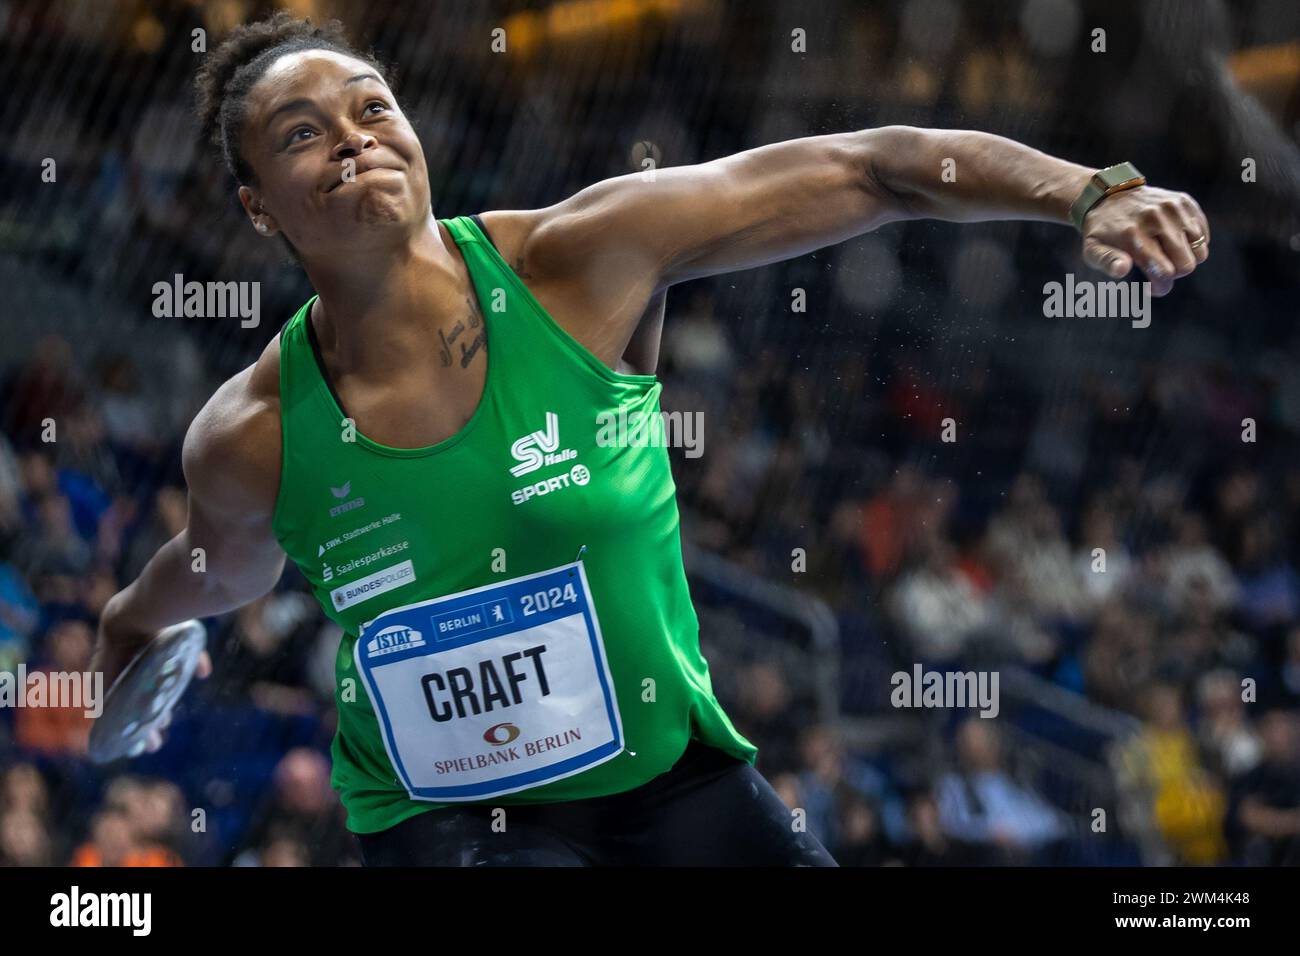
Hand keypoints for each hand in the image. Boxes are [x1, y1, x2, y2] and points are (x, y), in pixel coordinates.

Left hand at [92, 614, 211, 753]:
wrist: (140, 615)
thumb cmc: (166, 626)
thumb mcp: (186, 644)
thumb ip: (194, 658)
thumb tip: (204, 673)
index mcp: (150, 666)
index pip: (152, 694)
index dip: (158, 711)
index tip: (165, 726)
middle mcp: (131, 674)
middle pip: (137, 706)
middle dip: (146, 726)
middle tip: (155, 745)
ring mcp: (115, 678)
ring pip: (122, 710)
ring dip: (131, 727)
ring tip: (140, 746)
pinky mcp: (99, 682)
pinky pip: (100, 707)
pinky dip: (106, 722)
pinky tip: (114, 737)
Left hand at [1080, 185, 1209, 296]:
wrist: (1109, 196)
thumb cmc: (1102, 231)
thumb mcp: (1092, 249)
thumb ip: (1106, 262)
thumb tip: (1122, 270)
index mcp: (1133, 234)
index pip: (1164, 272)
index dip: (1162, 287)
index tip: (1152, 288)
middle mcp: (1156, 218)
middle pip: (1186, 264)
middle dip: (1174, 273)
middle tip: (1159, 268)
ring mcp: (1173, 208)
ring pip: (1200, 250)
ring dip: (1185, 258)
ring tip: (1167, 254)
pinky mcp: (1185, 202)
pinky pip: (1203, 234)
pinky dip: (1192, 243)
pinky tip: (1175, 241)